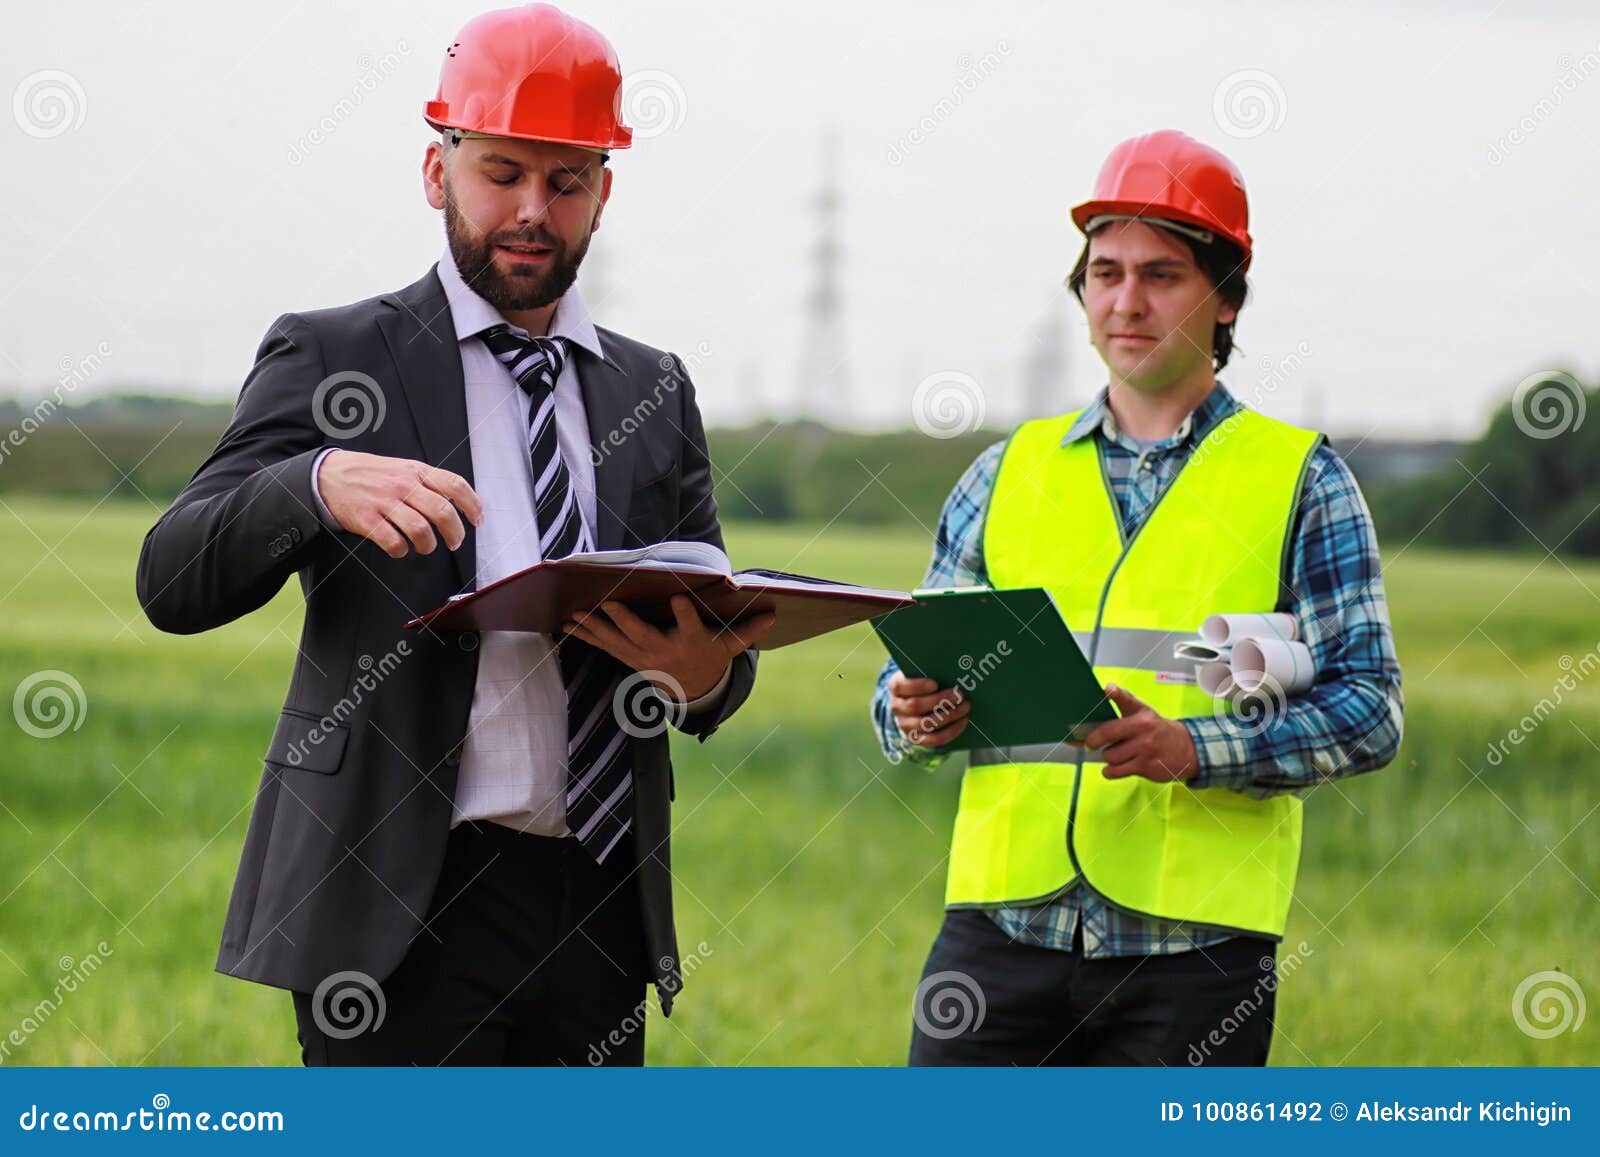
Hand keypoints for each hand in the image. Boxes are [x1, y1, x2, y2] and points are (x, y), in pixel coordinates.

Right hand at [318, 450, 483, 558]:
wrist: (329, 475)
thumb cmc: (372, 475)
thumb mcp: (403, 468)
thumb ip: (429, 483)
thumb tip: (460, 503)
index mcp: (417, 471)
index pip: (455, 485)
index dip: (473, 505)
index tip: (478, 520)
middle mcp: (403, 485)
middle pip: (442, 512)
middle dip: (455, 533)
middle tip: (455, 542)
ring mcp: (385, 503)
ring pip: (421, 530)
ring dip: (428, 545)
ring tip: (425, 547)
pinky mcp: (367, 520)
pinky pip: (394, 543)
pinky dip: (402, 551)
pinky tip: (400, 548)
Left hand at [562, 595, 774, 701]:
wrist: (692, 692)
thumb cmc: (710, 659)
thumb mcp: (730, 647)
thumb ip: (748, 631)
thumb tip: (773, 614)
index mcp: (691, 644)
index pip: (689, 628)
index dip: (685, 614)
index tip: (679, 597)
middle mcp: (663, 652)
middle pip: (643, 636)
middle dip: (625, 621)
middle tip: (609, 604)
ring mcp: (641, 657)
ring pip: (616, 641)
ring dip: (593, 627)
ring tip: (573, 613)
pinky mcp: (627, 658)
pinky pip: (604, 646)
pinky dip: (585, 635)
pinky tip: (567, 624)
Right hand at [887, 671, 970, 747]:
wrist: (920, 701)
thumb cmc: (926, 681)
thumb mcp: (924, 673)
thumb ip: (933, 670)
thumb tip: (954, 667)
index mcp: (896, 686)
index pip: (900, 686)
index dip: (917, 686)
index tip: (935, 684)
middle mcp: (897, 706)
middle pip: (914, 706)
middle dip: (939, 700)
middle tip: (959, 695)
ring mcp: (905, 724)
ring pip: (925, 724)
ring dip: (949, 716)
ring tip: (965, 707)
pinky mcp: (916, 738)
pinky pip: (933, 739)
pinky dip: (951, 731)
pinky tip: (962, 721)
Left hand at [1081, 684, 1197, 781]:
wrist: (1186, 749)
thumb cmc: (1156, 730)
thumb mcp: (1144, 713)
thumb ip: (1123, 704)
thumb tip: (1104, 693)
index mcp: (1142, 712)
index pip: (1127, 700)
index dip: (1116, 694)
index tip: (1108, 689)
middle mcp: (1144, 728)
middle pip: (1108, 733)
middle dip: (1093, 741)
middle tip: (1090, 744)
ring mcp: (1145, 748)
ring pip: (1110, 755)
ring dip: (1108, 757)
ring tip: (1114, 754)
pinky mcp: (1146, 766)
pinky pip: (1116, 770)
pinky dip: (1110, 771)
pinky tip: (1114, 767)